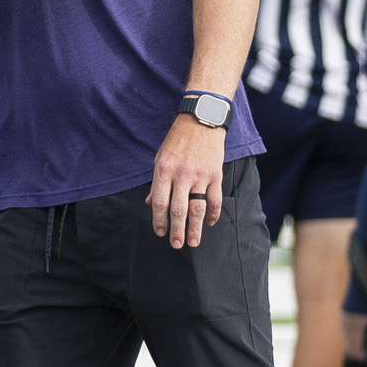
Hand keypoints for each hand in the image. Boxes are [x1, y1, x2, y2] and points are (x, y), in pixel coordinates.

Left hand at [147, 115, 226, 248]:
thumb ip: (157, 183)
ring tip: (194, 242)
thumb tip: (151, 204)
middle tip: (176, 245)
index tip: (159, 232)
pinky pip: (215, 199)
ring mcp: (200, 176)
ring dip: (196, 228)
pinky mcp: (215, 175)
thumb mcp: (160, 159)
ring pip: (198, 208)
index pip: (160, 203)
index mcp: (164, 171)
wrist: (201, 122)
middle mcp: (182, 175)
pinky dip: (213, 213)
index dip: (159, 220)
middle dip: (176, 230)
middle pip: (178, 210)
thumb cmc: (177, 141)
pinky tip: (210, 223)